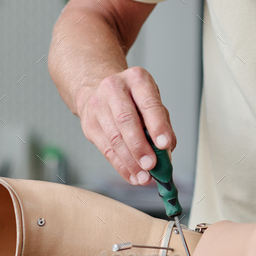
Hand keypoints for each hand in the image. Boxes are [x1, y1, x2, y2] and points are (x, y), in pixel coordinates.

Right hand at [76, 66, 175, 184]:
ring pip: (114, 138)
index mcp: (136, 79)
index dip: (157, 124)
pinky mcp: (89, 125)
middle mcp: (114, 88)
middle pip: (126, 120)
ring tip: (144, 176)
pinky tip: (132, 175)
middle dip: (140, 146)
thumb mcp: (151, 100)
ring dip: (130, 162)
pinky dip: (120, 166)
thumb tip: (167, 151)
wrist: (99, 89)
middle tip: (151, 165)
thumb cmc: (132, 98)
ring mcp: (98, 106)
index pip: (148, 102)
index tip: (164, 144)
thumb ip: (162, 123)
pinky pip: (106, 149)